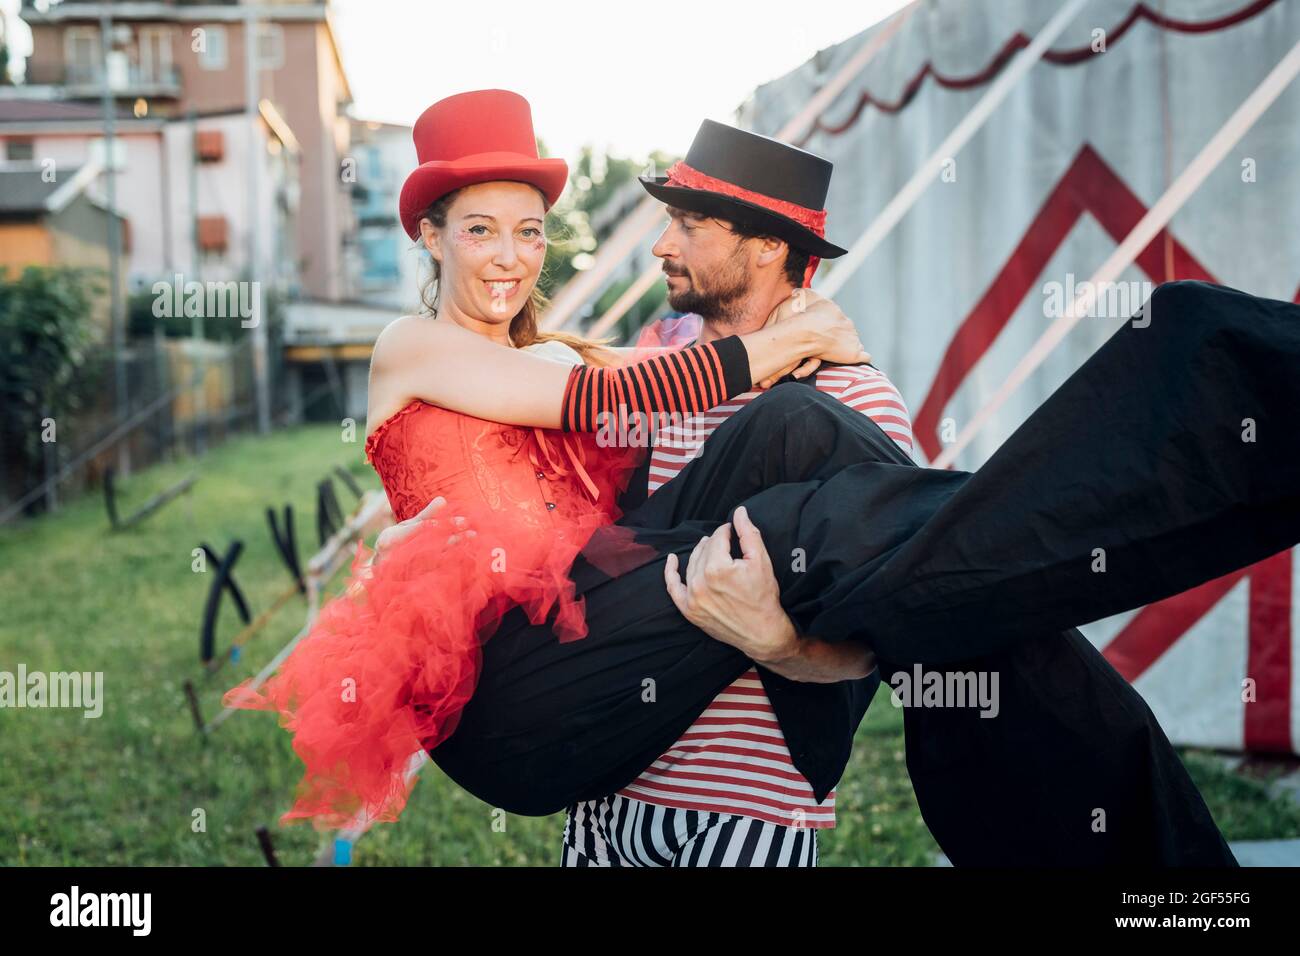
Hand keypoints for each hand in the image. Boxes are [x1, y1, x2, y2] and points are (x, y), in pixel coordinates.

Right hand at [372, 496, 473, 566]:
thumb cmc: (396, 543)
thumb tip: (443, 500)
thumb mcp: (405, 527)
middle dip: (450, 532)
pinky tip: (465, 550)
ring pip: (435, 557)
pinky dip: (452, 558)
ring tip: (471, 535)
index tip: (454, 519)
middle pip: (428, 543)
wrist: (385, 572)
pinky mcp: (416, 579)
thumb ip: (425, 515)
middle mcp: (396, 557)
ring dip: (455, 545)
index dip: (436, 524)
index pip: (416, 530)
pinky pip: (438, 569)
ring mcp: (406, 570)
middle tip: (466, 523)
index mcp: (389, 540)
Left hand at [663, 505, 799, 663]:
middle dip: (715, 542)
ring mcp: (692, 598)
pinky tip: (672, 560)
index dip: (727, 531)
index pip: (717, 538)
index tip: (733, 530)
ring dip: (699, 552)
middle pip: (704, 550)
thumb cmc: (764, 598)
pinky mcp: (689, 611)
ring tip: (707, 546)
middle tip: (726, 540)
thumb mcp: (761, 561)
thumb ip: (748, 534)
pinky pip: (673, 588)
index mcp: (717, 568)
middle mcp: (700, 582)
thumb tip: (739, 512)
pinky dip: (671, 573)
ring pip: (691, 564)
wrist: (763, 633)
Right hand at [762, 289, 869, 377]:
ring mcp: (852, 338)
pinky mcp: (854, 353)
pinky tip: (854, 360)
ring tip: (838, 353)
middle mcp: (846, 322)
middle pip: (847, 329)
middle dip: (840, 336)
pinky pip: (864, 356)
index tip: (821, 332)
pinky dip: (860, 358)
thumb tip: (797, 291)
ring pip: (854, 341)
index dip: (829, 326)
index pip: (836, 317)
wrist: (806, 334)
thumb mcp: (798, 297)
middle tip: (828, 344)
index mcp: (834, 310)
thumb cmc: (799, 319)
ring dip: (848, 346)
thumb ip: (800, 293)